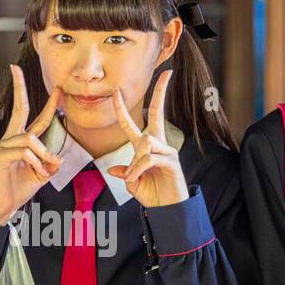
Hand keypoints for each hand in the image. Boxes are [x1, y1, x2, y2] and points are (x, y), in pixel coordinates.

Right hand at [0, 64, 61, 225]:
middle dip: (19, 87)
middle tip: (15, 67)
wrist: (1, 207)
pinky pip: (25, 151)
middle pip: (19, 108)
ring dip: (43, 156)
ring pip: (32, 139)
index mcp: (19, 141)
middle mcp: (9, 138)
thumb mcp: (41, 174)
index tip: (56, 89)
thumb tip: (58, 158)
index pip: (33, 117)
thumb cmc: (18, 190)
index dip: (47, 104)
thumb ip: (50, 163)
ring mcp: (2, 145)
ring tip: (43, 172)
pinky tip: (35, 174)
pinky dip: (36, 163)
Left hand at [106, 70, 188, 208]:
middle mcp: (158, 144)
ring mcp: (167, 151)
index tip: (116, 91)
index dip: (123, 108)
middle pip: (157, 113)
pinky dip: (137, 169)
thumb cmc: (152, 194)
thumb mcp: (132, 183)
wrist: (168, 210)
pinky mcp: (172, 161)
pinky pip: (148, 158)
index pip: (134, 122)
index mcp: (146, 147)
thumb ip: (124, 173)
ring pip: (145, 143)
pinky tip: (135, 179)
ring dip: (134, 162)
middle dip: (161, 92)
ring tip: (133, 177)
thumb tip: (113, 170)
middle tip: (166, 74)